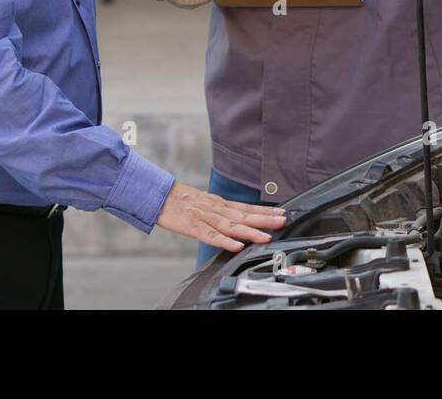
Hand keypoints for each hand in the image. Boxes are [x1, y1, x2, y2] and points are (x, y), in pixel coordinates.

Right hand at [155, 181, 286, 252]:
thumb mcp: (206, 203)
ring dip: (250, 230)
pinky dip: (224, 240)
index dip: (265, 211)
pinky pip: (210, 235)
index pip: (246, 207)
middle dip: (265, 219)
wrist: (159, 196)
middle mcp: (216, 209)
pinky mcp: (193, 226)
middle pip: (244, 214)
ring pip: (231, 225)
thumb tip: (240, 218)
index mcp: (220, 204)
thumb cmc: (183, 202)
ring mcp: (205, 217)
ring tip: (266, 236)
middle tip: (282, 221)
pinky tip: (236, 245)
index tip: (281, 213)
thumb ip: (223, 211)